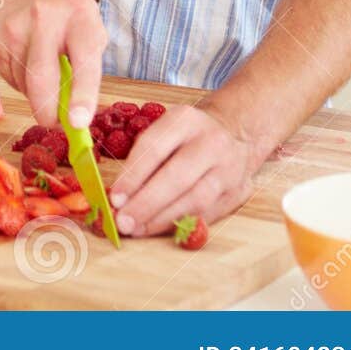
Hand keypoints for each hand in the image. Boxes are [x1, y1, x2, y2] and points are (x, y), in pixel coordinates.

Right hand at [0, 0, 105, 128]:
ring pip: (24, 84)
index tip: (78, 123)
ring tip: (42, 67)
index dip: (82, 95)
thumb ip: (87, 65)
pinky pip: (8, 77)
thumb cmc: (64, 7)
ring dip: (36, 91)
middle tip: (54, 122)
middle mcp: (44, 20)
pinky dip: (20, 79)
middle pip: (41, 80)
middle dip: (48, 112)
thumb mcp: (89, 24)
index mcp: (79, 17)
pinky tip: (25, 58)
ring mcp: (13, 29)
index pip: (83, 61)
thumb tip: (76, 114)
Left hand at [106, 104, 254, 235]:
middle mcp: (211, 142)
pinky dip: (180, 225)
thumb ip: (143, 157)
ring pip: (195, 200)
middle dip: (146, 203)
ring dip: (162, 219)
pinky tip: (158, 229)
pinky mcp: (236, 192)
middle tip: (123, 221)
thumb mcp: (166, 130)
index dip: (132, 176)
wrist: (235, 134)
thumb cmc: (187, 136)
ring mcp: (228, 168)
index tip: (114, 198)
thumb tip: (117, 196)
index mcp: (186, 120)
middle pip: (177, 177)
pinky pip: (207, 214)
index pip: (155, 148)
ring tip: (138, 229)